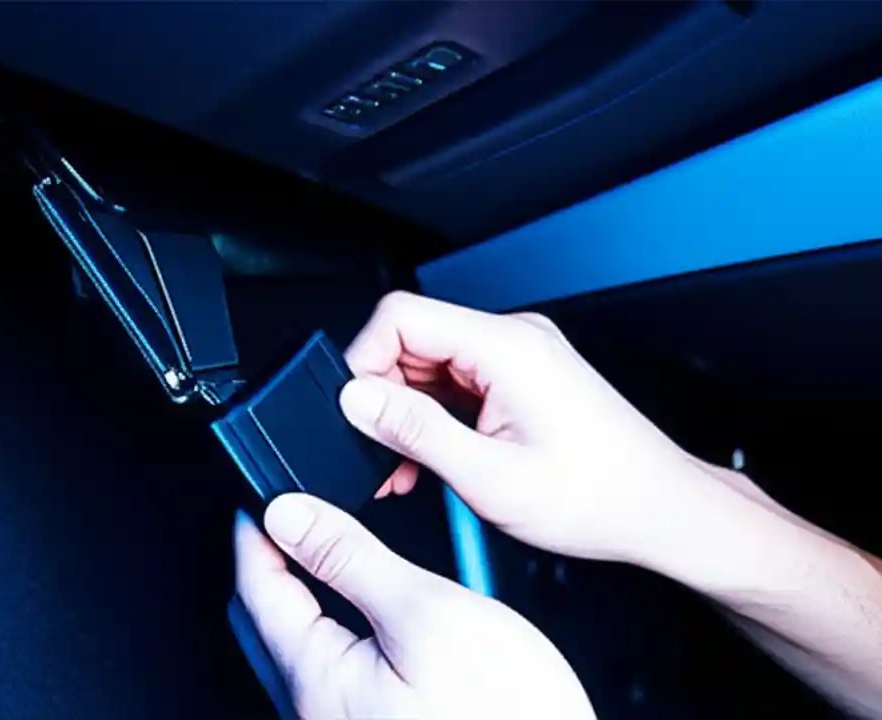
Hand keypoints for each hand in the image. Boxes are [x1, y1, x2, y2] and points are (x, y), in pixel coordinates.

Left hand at [233, 493, 593, 718]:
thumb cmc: (501, 718)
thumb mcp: (425, 614)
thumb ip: (350, 559)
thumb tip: (287, 516)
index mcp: (314, 677)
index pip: (254, 586)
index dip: (254, 529)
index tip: (261, 495)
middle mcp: (315, 710)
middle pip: (265, 620)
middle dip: (268, 563)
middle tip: (287, 520)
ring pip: (298, 648)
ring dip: (303, 597)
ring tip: (328, 554)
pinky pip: (333, 673)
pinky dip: (335, 629)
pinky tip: (369, 615)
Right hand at [342, 291, 724, 567]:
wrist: (658, 509)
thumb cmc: (598, 496)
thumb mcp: (490, 476)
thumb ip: (415, 431)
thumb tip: (356, 399)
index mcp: (508, 348)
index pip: (400, 315)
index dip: (363, 361)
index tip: (353, 411)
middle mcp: (514, 339)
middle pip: (410, 338)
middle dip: (382, 395)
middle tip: (380, 451)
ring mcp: (518, 355)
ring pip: (427, 363)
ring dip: (405, 412)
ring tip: (405, 466)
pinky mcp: (519, 376)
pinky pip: (453, 381)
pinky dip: (431, 417)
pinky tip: (429, 457)